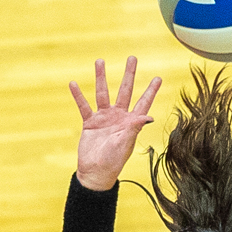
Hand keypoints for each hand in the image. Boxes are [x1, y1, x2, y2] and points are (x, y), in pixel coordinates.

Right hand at [71, 57, 161, 190]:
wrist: (95, 172)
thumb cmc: (113, 162)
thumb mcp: (125, 144)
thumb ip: (134, 128)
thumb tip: (149, 117)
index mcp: (131, 123)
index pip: (143, 103)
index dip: (151, 91)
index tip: (158, 77)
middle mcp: (119, 117)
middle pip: (125, 91)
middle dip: (129, 75)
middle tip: (132, 58)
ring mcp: (104, 118)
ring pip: (102, 93)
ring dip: (101, 78)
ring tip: (100, 61)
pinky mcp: (90, 123)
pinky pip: (83, 106)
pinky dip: (78, 96)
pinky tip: (73, 84)